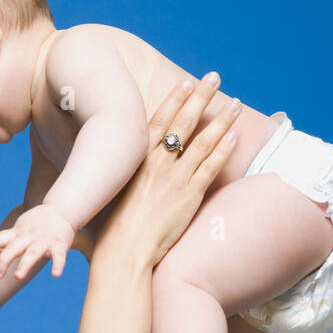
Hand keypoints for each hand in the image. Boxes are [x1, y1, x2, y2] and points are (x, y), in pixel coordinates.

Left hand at [0, 205, 75, 281]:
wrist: (62, 209)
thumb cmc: (38, 222)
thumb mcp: (20, 229)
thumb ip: (8, 240)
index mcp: (18, 233)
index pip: (0, 239)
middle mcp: (29, 236)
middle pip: (13, 248)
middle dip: (4, 261)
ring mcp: (44, 240)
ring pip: (33, 252)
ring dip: (24, 264)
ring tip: (17, 277)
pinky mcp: (59, 244)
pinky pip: (59, 255)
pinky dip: (58, 264)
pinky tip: (55, 275)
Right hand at [93, 73, 242, 269]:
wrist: (122, 254)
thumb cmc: (107, 233)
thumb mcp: (104, 198)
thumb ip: (111, 184)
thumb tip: (97, 182)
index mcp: (136, 162)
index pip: (159, 122)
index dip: (175, 99)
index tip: (187, 83)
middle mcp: (157, 165)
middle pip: (184, 123)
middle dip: (200, 97)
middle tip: (214, 77)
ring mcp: (175, 180)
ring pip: (203, 141)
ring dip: (221, 119)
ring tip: (235, 102)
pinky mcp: (189, 197)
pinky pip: (210, 168)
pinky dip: (223, 150)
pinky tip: (234, 136)